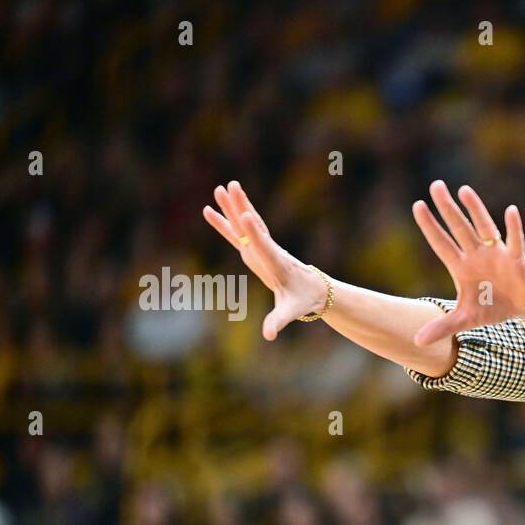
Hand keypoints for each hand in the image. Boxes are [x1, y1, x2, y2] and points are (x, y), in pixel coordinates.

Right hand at [202, 180, 327, 340]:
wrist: (314, 289)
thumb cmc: (302, 300)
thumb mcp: (291, 312)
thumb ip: (278, 321)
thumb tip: (268, 336)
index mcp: (276, 264)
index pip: (265, 246)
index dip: (255, 232)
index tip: (246, 215)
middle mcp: (269, 251)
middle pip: (252, 227)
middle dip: (241, 207)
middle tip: (230, 187)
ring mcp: (262, 248)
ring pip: (246, 224)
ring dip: (233, 206)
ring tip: (221, 187)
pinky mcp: (256, 248)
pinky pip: (240, 232)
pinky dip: (226, 221)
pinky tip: (210, 209)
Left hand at [410, 180, 524, 346]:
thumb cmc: (494, 307)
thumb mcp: (466, 320)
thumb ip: (442, 327)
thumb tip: (416, 343)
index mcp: (462, 267)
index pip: (442, 243)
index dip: (430, 226)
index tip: (418, 205)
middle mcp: (477, 255)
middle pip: (459, 228)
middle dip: (447, 208)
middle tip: (435, 185)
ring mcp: (496, 254)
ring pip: (483, 227)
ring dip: (475, 209)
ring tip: (464, 190)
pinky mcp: (516, 258)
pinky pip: (514, 240)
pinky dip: (513, 227)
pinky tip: (510, 211)